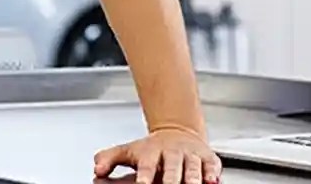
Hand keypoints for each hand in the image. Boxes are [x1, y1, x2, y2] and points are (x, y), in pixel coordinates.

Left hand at [93, 127, 221, 183]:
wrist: (177, 131)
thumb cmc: (151, 148)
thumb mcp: (129, 150)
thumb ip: (110, 158)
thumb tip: (97, 168)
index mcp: (152, 151)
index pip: (147, 164)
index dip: (144, 175)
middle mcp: (172, 152)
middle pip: (172, 166)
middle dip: (172, 179)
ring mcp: (190, 154)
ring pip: (193, 166)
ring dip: (193, 178)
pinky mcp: (207, 158)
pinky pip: (212, 166)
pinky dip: (213, 173)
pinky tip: (212, 182)